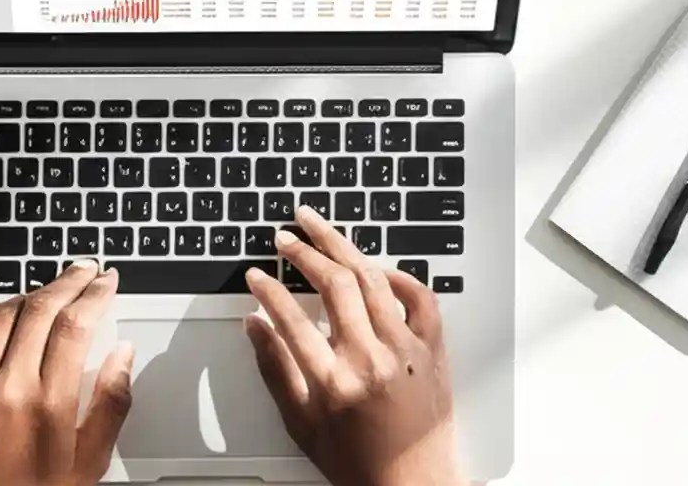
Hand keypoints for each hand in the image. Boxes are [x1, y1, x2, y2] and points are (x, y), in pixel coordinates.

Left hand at [0, 261, 133, 485]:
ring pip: (0, 315)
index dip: (94, 294)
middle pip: (40, 309)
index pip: (76, 325)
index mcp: (49, 404)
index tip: (105, 282)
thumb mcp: (89, 463)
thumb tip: (122, 357)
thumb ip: (111, 405)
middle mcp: (8, 388)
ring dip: (28, 293)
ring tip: (47, 291)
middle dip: (67, 281)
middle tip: (83, 271)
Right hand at [244, 206, 462, 485]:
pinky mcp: (433, 350)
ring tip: (320, 227)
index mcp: (334, 381)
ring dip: (343, 246)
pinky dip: (400, 277)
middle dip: (304, 251)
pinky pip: (421, 298)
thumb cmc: (359, 462)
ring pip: (373, 279)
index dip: (268, 289)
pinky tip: (378, 267)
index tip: (257, 274)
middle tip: (286, 236)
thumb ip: (275, 370)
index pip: (291, 317)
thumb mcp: (302, 424)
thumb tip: (255, 325)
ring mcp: (407, 350)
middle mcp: (372, 359)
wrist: (415, 485)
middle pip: (335, 283)